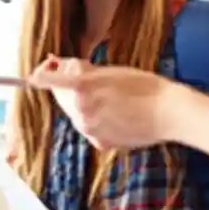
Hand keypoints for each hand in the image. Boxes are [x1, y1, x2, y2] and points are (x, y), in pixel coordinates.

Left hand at [27, 57, 183, 148]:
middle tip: (85, 76)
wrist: (169, 113)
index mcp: (81, 90)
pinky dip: (95, 119)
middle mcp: (81, 113)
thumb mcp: (110, 70)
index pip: (47, 81)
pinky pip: (89, 127)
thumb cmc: (145, 86)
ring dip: (81, 103)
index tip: (39, 73)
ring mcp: (91, 131)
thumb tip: (57, 66)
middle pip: (61, 98)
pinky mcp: (101, 143)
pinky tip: (114, 112)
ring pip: (74, 114)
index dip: (43, 74)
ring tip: (106, 95)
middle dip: (66, 87)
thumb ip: (81, 70)